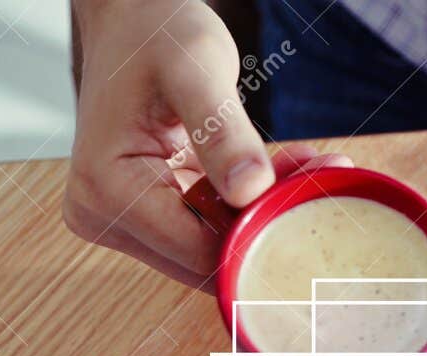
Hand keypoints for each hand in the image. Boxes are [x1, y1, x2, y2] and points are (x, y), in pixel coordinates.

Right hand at [64, 0, 347, 287]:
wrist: (133, 19)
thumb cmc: (155, 32)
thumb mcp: (194, 69)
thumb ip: (221, 131)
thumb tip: (249, 189)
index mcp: (106, 190)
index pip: (199, 253)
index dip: (260, 235)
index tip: (309, 195)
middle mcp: (105, 217)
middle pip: (207, 260)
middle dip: (268, 227)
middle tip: (321, 174)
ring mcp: (124, 223)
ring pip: (216, 250)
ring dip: (265, 216)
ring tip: (308, 166)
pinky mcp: (147, 218)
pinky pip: (212, 231)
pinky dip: (251, 207)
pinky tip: (285, 171)